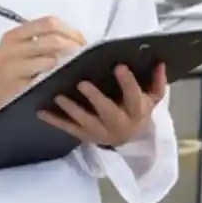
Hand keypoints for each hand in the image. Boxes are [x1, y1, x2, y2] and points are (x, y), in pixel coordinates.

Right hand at [0, 16, 85, 107]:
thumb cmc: (7, 74)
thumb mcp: (17, 51)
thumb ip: (40, 42)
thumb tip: (76, 39)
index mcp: (15, 34)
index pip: (49, 23)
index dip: (70, 31)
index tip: (82, 42)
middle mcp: (12, 46)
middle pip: (53, 38)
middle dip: (73, 47)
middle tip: (83, 57)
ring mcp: (12, 65)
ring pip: (50, 58)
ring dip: (67, 63)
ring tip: (74, 69)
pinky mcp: (15, 84)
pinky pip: (43, 77)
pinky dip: (56, 77)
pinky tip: (61, 80)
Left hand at [38, 63, 167, 147]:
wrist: (129, 139)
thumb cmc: (138, 111)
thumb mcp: (151, 98)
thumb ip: (157, 82)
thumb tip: (160, 63)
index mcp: (136, 112)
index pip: (134, 96)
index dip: (128, 83)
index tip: (119, 66)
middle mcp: (119, 124)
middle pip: (108, 112)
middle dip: (96, 99)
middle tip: (82, 83)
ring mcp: (100, 132)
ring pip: (86, 122)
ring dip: (72, 109)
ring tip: (59, 97)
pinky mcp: (85, 136)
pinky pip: (69, 129)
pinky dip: (54, 120)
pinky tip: (41, 111)